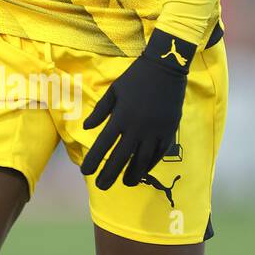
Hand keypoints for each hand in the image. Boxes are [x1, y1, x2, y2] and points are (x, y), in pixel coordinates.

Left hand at [80, 28, 195, 189]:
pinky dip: (150, 164)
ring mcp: (155, 131)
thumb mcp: (114, 90)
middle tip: (101, 186)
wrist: (166, 68)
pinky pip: (159, 153)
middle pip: (121, 157)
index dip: (94, 160)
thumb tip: (86, 127)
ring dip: (132, 174)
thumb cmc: (136, 77)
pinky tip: (143, 171)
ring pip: (142, 160)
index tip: (86, 171)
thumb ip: (100, 111)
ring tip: (125, 184)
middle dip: (109, 174)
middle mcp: (137, 127)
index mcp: (121, 117)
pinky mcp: (168, 131)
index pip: (103, 145)